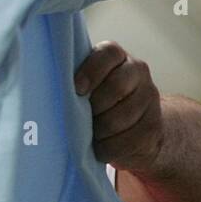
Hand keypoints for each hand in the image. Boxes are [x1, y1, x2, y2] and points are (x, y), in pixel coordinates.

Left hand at [74, 40, 162, 171]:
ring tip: (87, 134)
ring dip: (99, 131)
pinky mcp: (154, 126)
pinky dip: (108, 148)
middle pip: (116, 86)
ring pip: (121, 117)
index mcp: (117, 58)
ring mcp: (150, 98)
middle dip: (94, 107)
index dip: (91, 71)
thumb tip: (46, 92)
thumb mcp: (86, 87)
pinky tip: (99, 147)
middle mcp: (137, 72)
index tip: (76, 90)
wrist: (135, 129)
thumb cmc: (96, 102)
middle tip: (81, 118)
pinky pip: (128, 140)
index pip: (108, 53)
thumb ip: (73, 81)